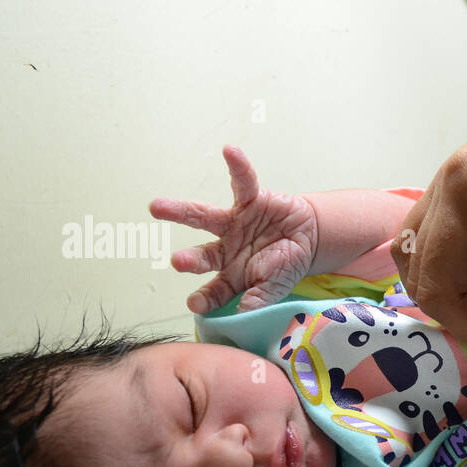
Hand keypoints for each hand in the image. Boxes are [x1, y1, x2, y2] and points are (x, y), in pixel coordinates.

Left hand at [150, 145, 319, 314]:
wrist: (309, 237)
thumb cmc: (287, 265)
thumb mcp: (276, 287)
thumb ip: (259, 299)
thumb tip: (244, 315)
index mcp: (230, 275)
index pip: (213, 290)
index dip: (205, 298)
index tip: (195, 304)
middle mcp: (225, 248)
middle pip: (201, 255)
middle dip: (189, 260)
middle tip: (177, 262)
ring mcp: (234, 223)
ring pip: (203, 217)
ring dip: (180, 211)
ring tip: (156, 207)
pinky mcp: (250, 199)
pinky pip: (243, 181)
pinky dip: (237, 166)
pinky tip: (229, 151)